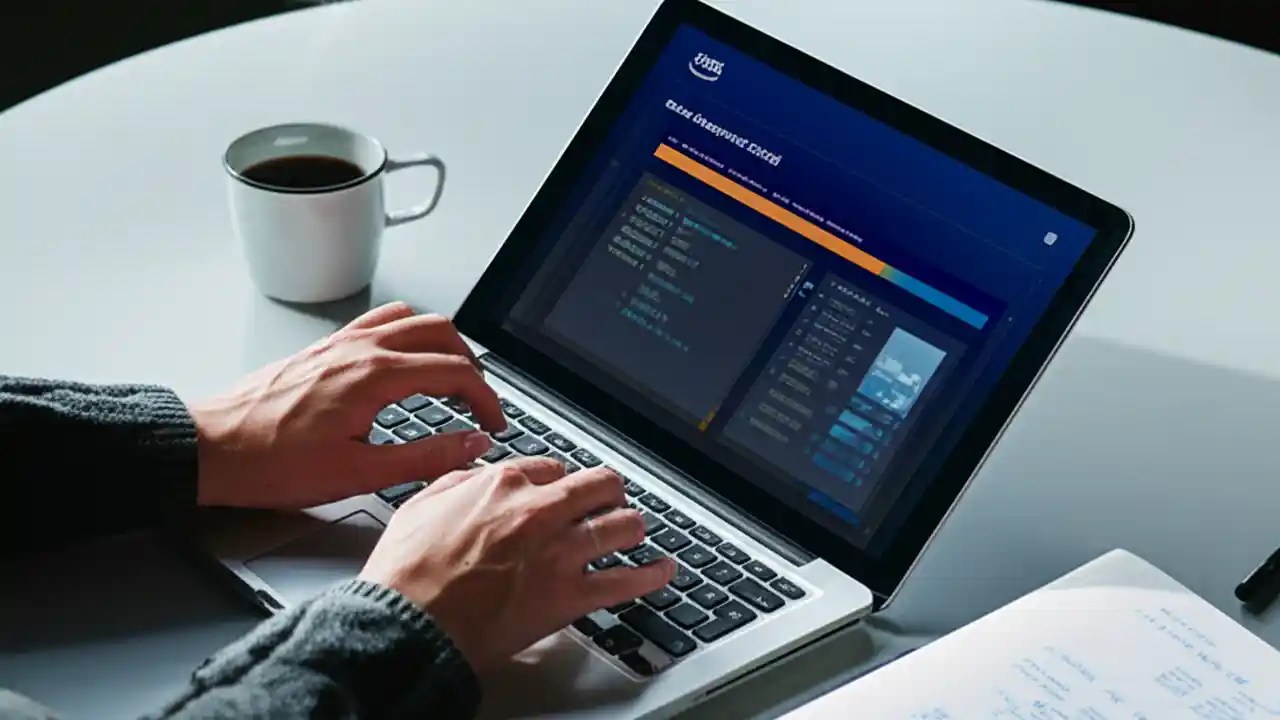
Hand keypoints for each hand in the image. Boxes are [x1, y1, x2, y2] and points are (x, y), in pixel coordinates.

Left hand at [190, 301, 504, 508]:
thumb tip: (471, 446)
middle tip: (478, 401)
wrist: (212, 449)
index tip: (492, 423)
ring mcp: (339, 343)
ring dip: (441, 342)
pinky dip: (405, 334)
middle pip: (441, 332)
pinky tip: (402, 362)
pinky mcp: (323, 349)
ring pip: (410, 319)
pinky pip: (377, 322)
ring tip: (449, 377)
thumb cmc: (272, 463)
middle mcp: (360, 349)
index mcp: (375, 376)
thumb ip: (425, 457)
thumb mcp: (359, 473)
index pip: (455, 371)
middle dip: (471, 365)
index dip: (486, 399)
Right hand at [359, 458, 675, 672]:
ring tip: (635, 531)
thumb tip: (473, 470)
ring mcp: (558, 552)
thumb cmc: (405, 575)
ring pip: (620, 525)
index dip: (561, 479)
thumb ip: (454, 482)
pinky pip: (626, 582)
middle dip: (608, 492)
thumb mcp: (418, 507)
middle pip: (598, 486)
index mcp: (502, 485)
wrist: (408, 624)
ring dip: (631, 526)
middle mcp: (538, 510)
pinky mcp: (569, 595)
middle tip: (610, 500)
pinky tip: (662, 571)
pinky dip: (651, 576)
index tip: (564, 489)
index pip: (552, 468)